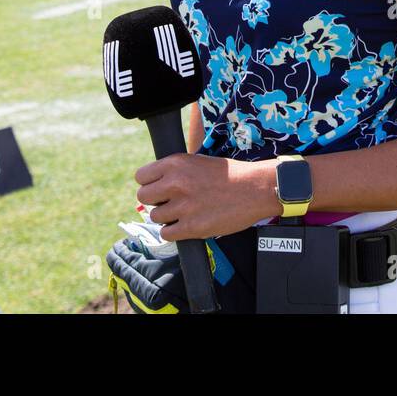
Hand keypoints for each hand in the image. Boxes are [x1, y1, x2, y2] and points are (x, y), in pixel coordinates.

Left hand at [135, 154, 277, 239]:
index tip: (158, 188)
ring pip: (155, 216)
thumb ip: (175, 171)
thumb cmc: (229, 174)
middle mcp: (175, 183)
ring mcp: (183, 206)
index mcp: (175, 163)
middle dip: (155, 200)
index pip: (141, 176)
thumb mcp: (197, 161)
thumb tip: (155, 184)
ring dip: (166, 217)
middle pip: (144, 197)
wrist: (255, 189)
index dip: (149, 183)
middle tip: (170, 201)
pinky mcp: (192, 227)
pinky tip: (185, 225)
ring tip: (183, 213)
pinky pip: (167, 234)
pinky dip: (174, 232)